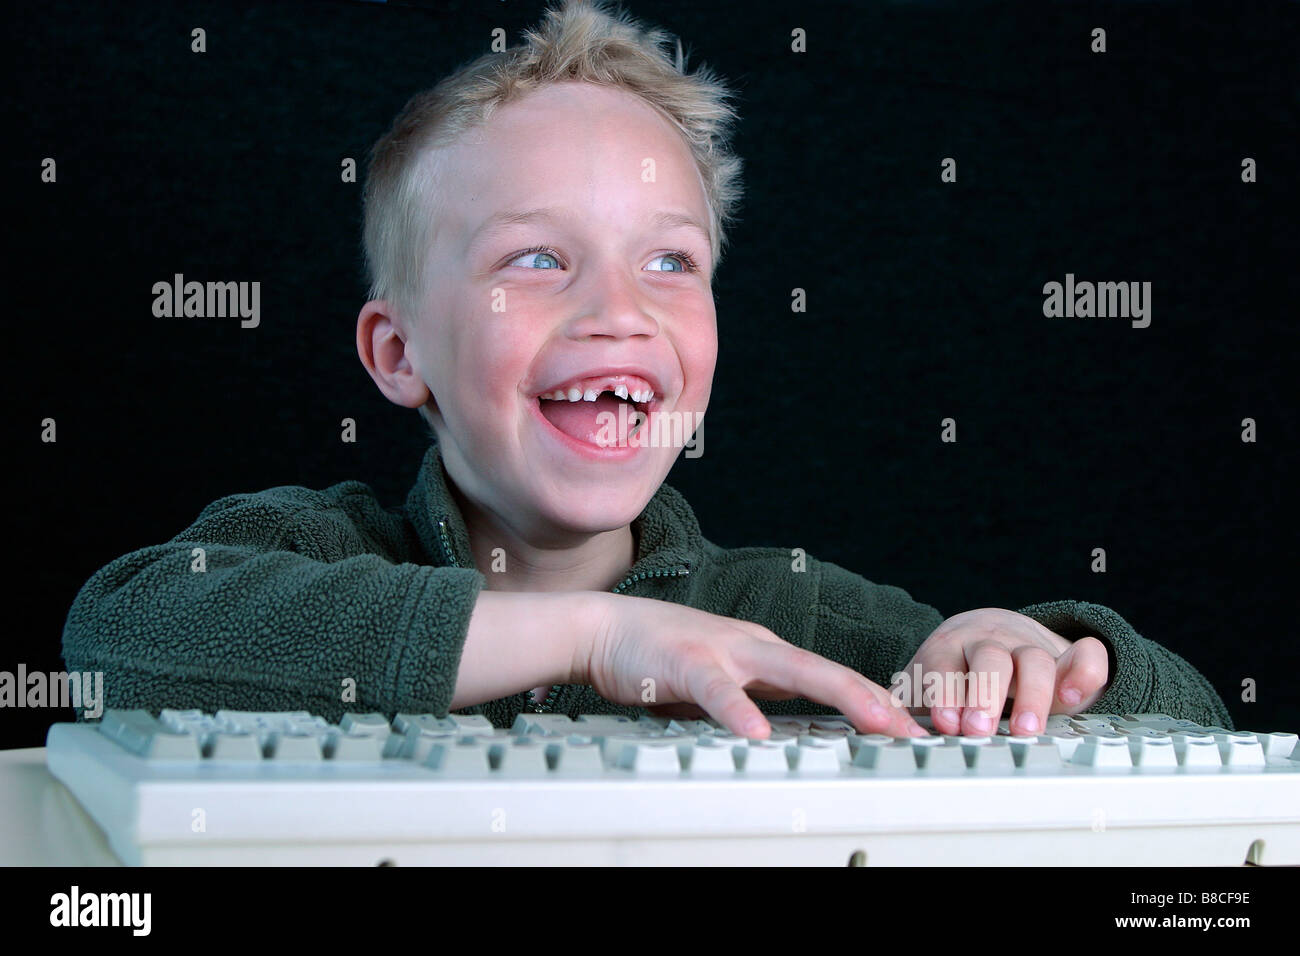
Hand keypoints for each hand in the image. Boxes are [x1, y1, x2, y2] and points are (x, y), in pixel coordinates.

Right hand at [579, 593, 927, 738]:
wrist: (603, 628)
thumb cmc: (659, 659)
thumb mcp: (719, 684)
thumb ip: (752, 703)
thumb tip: (784, 738)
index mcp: (763, 655)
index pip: (830, 678)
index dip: (873, 702)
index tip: (910, 729)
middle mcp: (754, 647)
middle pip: (827, 672)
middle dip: (875, 700)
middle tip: (913, 729)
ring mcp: (723, 650)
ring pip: (791, 670)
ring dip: (838, 694)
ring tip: (873, 721)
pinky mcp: (685, 661)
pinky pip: (717, 689)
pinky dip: (740, 710)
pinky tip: (757, 733)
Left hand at [894, 608, 1109, 735]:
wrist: (989, 633)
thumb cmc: (952, 674)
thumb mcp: (925, 686)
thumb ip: (906, 707)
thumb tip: (879, 732)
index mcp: (948, 648)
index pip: (943, 664)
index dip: (944, 691)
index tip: (945, 724)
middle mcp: (990, 642)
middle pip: (989, 658)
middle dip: (983, 692)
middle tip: (978, 728)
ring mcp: (1030, 646)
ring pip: (1034, 659)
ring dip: (1030, 694)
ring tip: (1024, 730)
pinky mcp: (1067, 656)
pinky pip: (1086, 654)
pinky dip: (1084, 672)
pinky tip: (1075, 697)